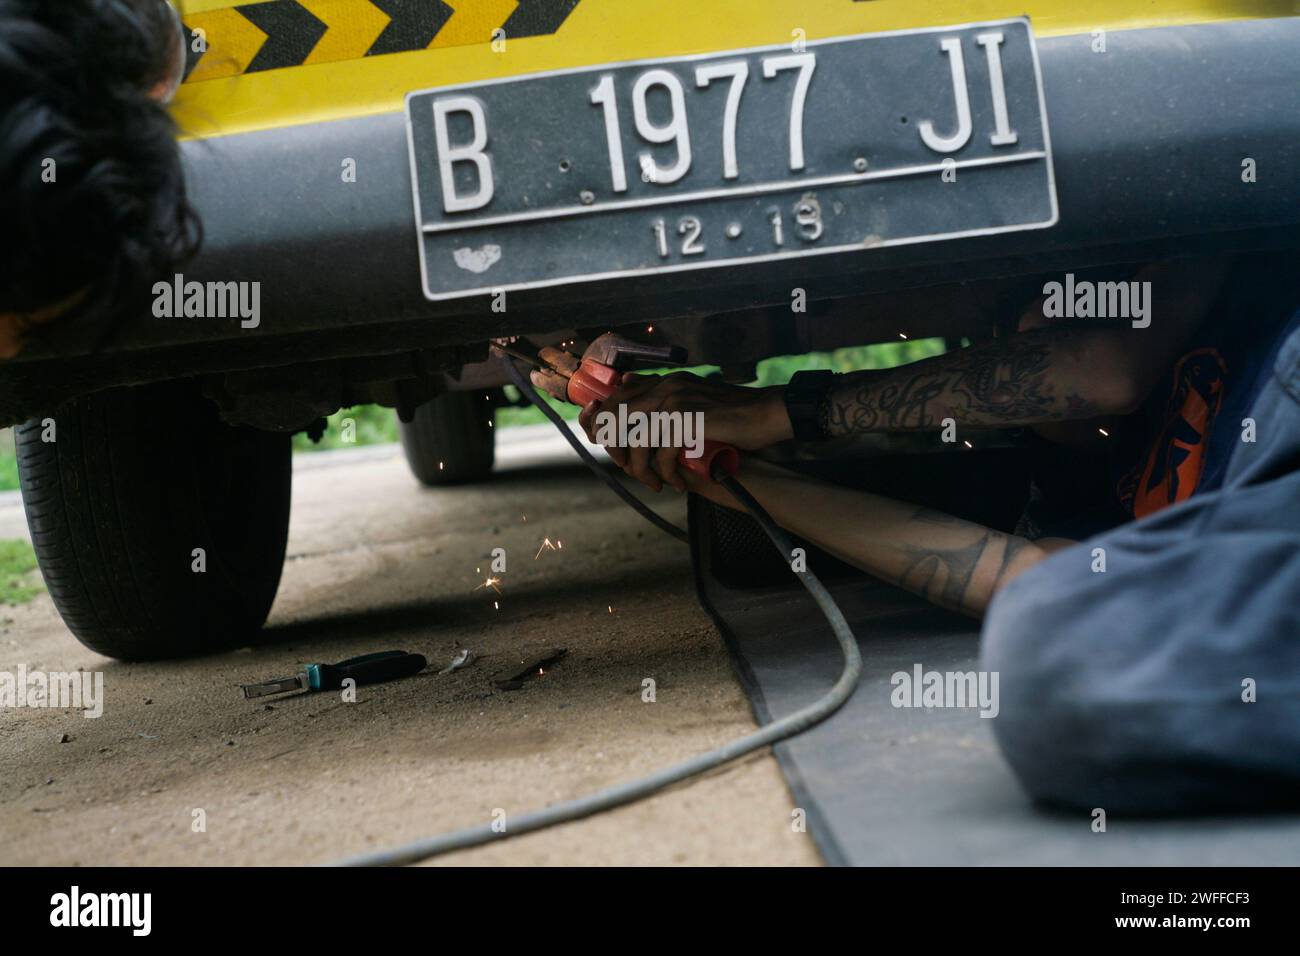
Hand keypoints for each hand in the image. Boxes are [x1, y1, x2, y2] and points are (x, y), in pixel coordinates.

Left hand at [574, 371, 790, 491]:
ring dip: (642, 469)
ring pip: (637, 441)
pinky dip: (666, 474)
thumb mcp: (694, 401)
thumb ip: (665, 400)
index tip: (603, 442)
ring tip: (655, 483)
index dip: (600, 421)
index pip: (616, 396)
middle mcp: (665, 388)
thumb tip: (631, 397)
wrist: (767, 413)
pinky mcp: (687, 420)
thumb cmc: (734, 415)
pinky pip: (662, 454)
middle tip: (629, 469)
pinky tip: (676, 483)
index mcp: (664, 382)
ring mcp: (675, 402)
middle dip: (616, 449)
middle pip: (615, 418)